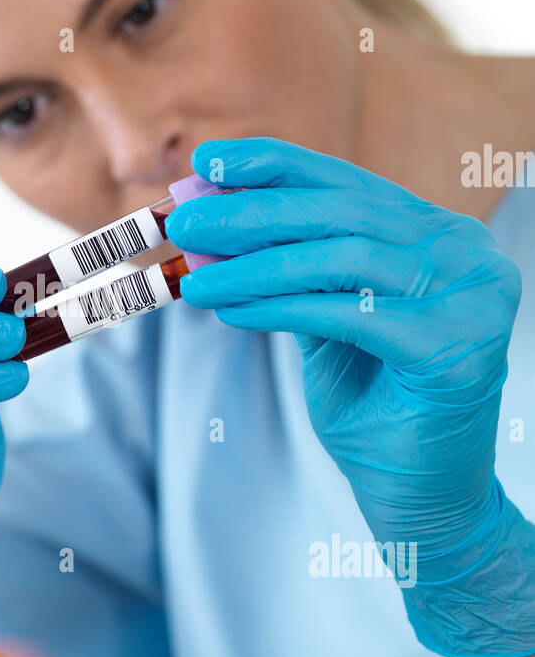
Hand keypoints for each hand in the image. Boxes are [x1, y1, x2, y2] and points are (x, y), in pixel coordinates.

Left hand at [165, 137, 534, 656]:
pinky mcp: (454, 345)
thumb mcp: (324, 317)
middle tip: (185, 221)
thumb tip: (210, 212)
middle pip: (342, 214)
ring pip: (342, 259)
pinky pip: (348, 314)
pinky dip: (279, 307)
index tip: (207, 161)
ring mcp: (470, 296)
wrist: (419, 495)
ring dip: (254, 264)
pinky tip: (230, 309)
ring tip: (193, 275)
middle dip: (252, 213)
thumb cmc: (371, 403)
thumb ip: (286, 264)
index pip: (347, 184)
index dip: (275, 166)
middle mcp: (464, 254)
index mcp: (436, 234)